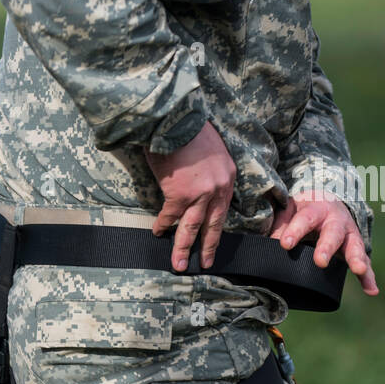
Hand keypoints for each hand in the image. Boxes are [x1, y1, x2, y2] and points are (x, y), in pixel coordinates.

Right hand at [147, 121, 236, 271]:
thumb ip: (207, 170)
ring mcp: (200, 193)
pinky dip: (161, 225)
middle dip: (207, 247)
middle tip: (205, 264)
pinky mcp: (180, 194)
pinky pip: (169, 216)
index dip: (216, 227)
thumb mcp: (209, 149)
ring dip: (184, 248)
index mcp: (228, 176)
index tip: (212, 240)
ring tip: (179, 265)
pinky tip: (156, 232)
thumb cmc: (187, 129)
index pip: (223, 208)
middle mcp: (218, 187)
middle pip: (213, 224)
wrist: (174, 119)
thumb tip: (195, 183)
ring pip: (192, 227)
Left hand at [271, 191, 378, 294]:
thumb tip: (269, 242)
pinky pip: (364, 262)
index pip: (305, 219)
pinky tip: (371, 290)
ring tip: (359, 270)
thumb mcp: (290, 210)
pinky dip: (368, 277)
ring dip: (356, 259)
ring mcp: (349, 235)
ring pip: (354, 246)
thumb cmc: (303, 210)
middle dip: (327, 247)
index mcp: (317, 209)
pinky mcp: (355, 248)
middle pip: (333, 233)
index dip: (295, 231)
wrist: (327, 201)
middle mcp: (336, 221)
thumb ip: (281, 224)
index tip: (285, 244)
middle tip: (320, 261)